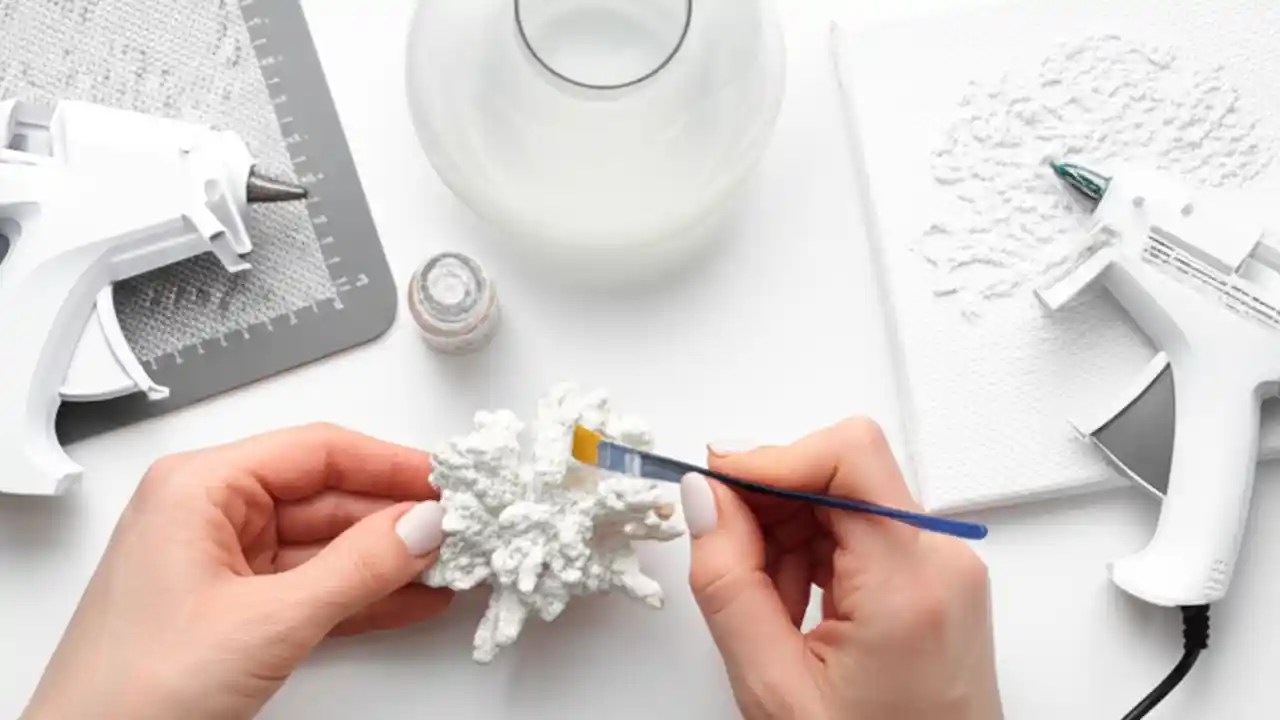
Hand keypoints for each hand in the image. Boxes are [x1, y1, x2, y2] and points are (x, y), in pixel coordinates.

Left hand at [24, 424, 449, 719]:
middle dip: (394, 517)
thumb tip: (422, 526)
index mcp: (198, 488)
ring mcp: (222, 563)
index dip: (389, 463)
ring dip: (387, 560)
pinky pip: (315, 586)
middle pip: (326, 496)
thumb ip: (356, 569)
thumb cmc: (132, 692)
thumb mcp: (267, 620)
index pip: (315, 451)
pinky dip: (363, 595)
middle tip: (459, 530)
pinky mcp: (235, 609)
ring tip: (449, 565)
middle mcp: (208, 514)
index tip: (446, 482)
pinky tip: (412, 598)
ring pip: (325, 545)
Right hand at [681, 419, 1000, 718]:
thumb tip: (704, 496)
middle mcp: (942, 562)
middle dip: (772, 504)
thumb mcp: (774, 688)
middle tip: (726, 558)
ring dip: (788, 536)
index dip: (770, 457)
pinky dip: (814, 558)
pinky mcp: (937, 585)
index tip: (715, 484)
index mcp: (911, 583)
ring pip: (847, 502)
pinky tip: (792, 611)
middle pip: (843, 474)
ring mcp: (945, 572)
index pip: (847, 455)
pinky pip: (863, 537)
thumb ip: (728, 582)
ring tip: (766, 610)